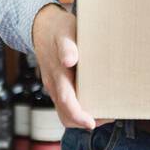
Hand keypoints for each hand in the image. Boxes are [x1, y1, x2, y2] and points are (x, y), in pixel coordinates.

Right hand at [31, 3, 100, 129]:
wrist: (42, 26)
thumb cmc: (58, 28)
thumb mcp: (64, 33)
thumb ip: (67, 47)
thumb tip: (69, 60)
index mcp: (56, 74)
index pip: (65, 101)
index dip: (78, 115)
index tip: (91, 123)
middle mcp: (53, 84)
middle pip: (65, 115)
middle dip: (84, 122)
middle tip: (107, 116)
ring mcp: (55, 87)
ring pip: (65, 112)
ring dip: (83, 117)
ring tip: (105, 111)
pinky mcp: (58, 86)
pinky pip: (67, 104)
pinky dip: (80, 109)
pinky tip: (96, 100)